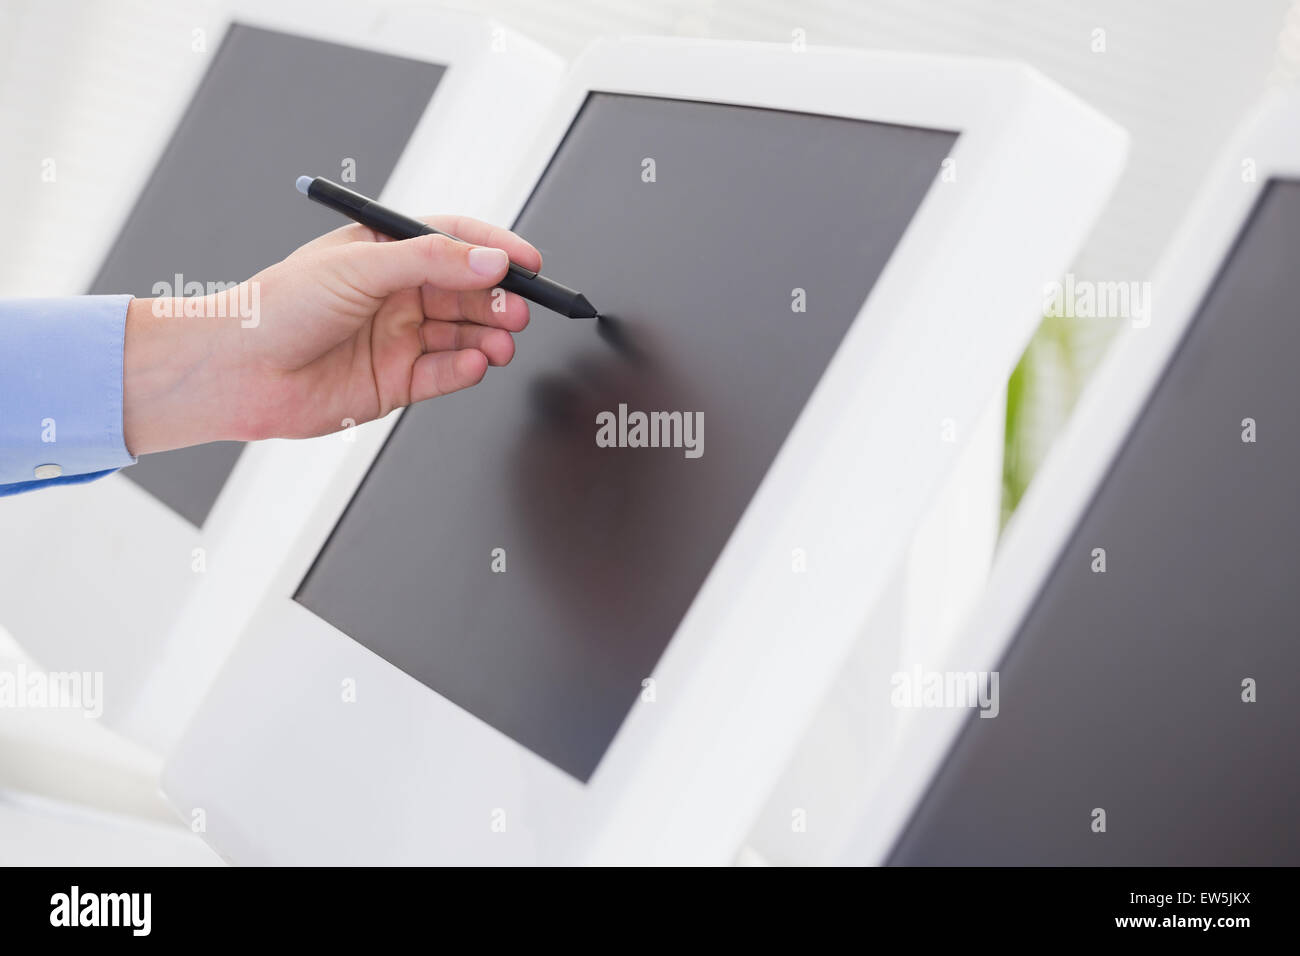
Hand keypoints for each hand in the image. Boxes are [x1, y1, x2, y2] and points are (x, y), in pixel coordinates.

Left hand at [122, 216, 538, 455]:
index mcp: (384, 252)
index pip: (455, 243)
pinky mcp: (395, 382)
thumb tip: (488, 261)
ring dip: (488, 336)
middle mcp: (395, 294)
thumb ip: (429, 262)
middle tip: (519, 309)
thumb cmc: (276, 307)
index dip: (495, 251)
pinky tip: (476, 363)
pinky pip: (444, 374)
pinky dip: (466, 369)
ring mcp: (398, 339)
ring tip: (503, 342)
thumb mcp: (358, 267)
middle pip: (467, 291)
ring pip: (462, 333)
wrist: (234, 372)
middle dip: (498, 299)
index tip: (530, 263)